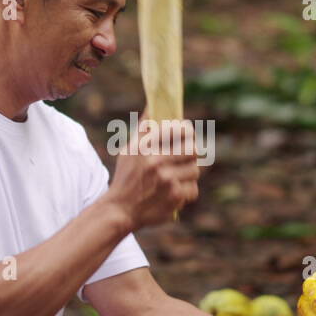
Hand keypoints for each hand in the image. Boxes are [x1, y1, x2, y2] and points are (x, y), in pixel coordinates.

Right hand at [105, 112, 199, 229]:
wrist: (120, 210)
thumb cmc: (126, 177)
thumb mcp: (129, 151)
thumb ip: (143, 129)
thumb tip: (153, 105)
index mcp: (145, 148)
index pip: (177, 129)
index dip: (186, 129)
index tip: (186, 131)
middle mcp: (156, 162)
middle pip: (192, 149)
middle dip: (192, 151)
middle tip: (187, 153)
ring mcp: (167, 181)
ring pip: (195, 170)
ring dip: (189, 173)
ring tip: (178, 176)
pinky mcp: (174, 198)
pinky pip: (193, 189)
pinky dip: (186, 191)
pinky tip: (175, 192)